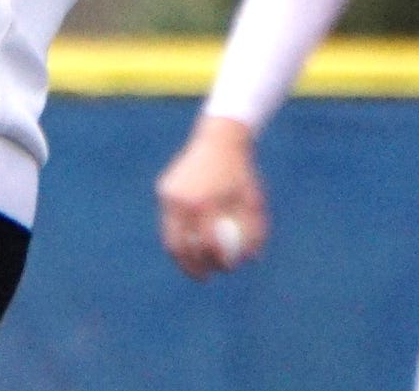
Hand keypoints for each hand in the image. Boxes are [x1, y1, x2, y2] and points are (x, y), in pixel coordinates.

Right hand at [156, 115, 267, 277]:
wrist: (218, 141)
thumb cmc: (241, 175)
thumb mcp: (254, 204)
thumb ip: (254, 233)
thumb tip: (250, 260)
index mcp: (203, 205)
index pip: (206, 245)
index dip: (217, 262)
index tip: (225, 268)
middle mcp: (181, 201)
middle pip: (180, 246)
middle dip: (191, 267)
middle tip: (203, 277)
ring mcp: (168, 195)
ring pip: (169, 235)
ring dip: (180, 253)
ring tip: (194, 265)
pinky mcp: (164, 189)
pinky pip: (168, 219)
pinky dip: (178, 234)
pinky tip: (190, 239)